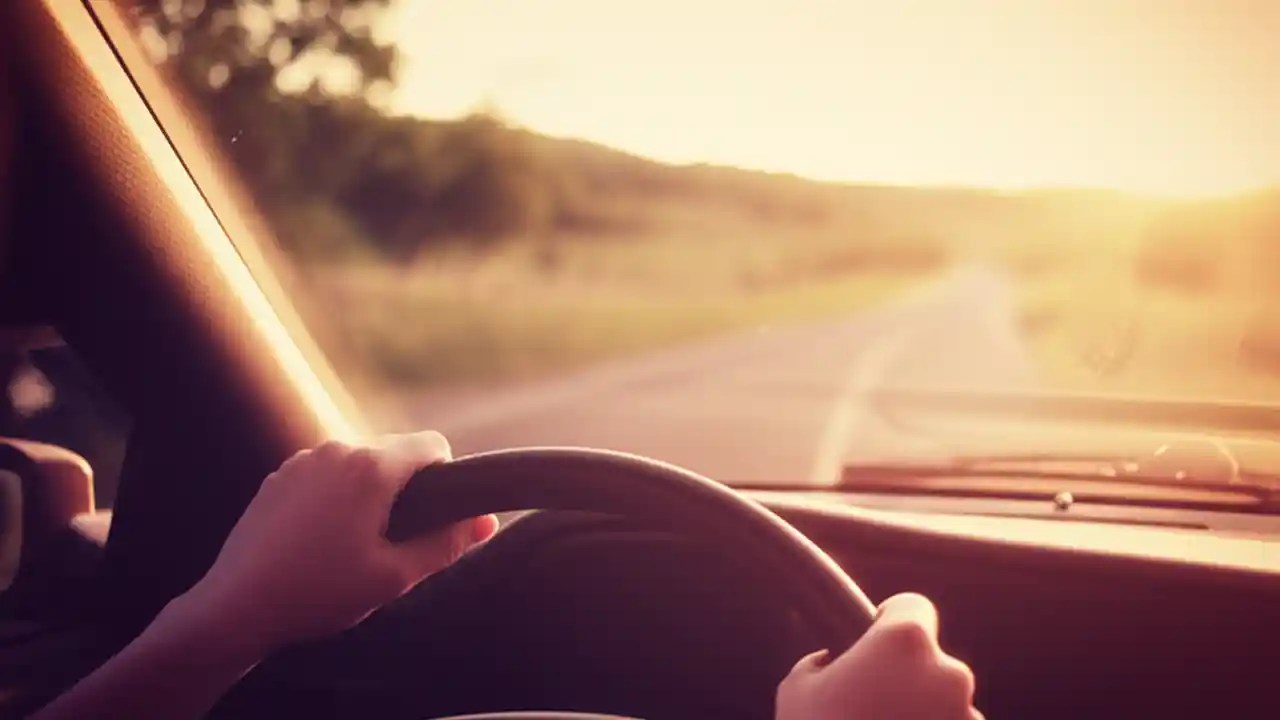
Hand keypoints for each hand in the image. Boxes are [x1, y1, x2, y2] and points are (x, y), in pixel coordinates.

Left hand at [176, 432, 498, 654]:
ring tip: (350, 547)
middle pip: (395, 453)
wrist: (236, 606)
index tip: (432, 517)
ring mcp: (303, 460)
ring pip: (359, 465)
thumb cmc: (318, 592)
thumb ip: (447, 544)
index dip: (445, 477)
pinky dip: (335, 498)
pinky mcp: (279, 476)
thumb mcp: (394, 576)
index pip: (433, 444)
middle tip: (389, 544)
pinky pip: (326, 475)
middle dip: (404, 490)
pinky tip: (319, 542)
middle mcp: (337, 450)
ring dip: (368, 494)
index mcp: (371, 467)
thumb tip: (486, 522)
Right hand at [776, 593, 980, 719]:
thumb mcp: (796, 689)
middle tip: (868, 707)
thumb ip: (822, 663)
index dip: (888, 620)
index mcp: (904, 642)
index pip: (911, 605)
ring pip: (946, 705)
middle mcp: (949, 674)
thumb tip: (832, 663)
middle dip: (906, 679)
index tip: (873, 639)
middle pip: (930, 661)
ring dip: (923, 717)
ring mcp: (969, 719)